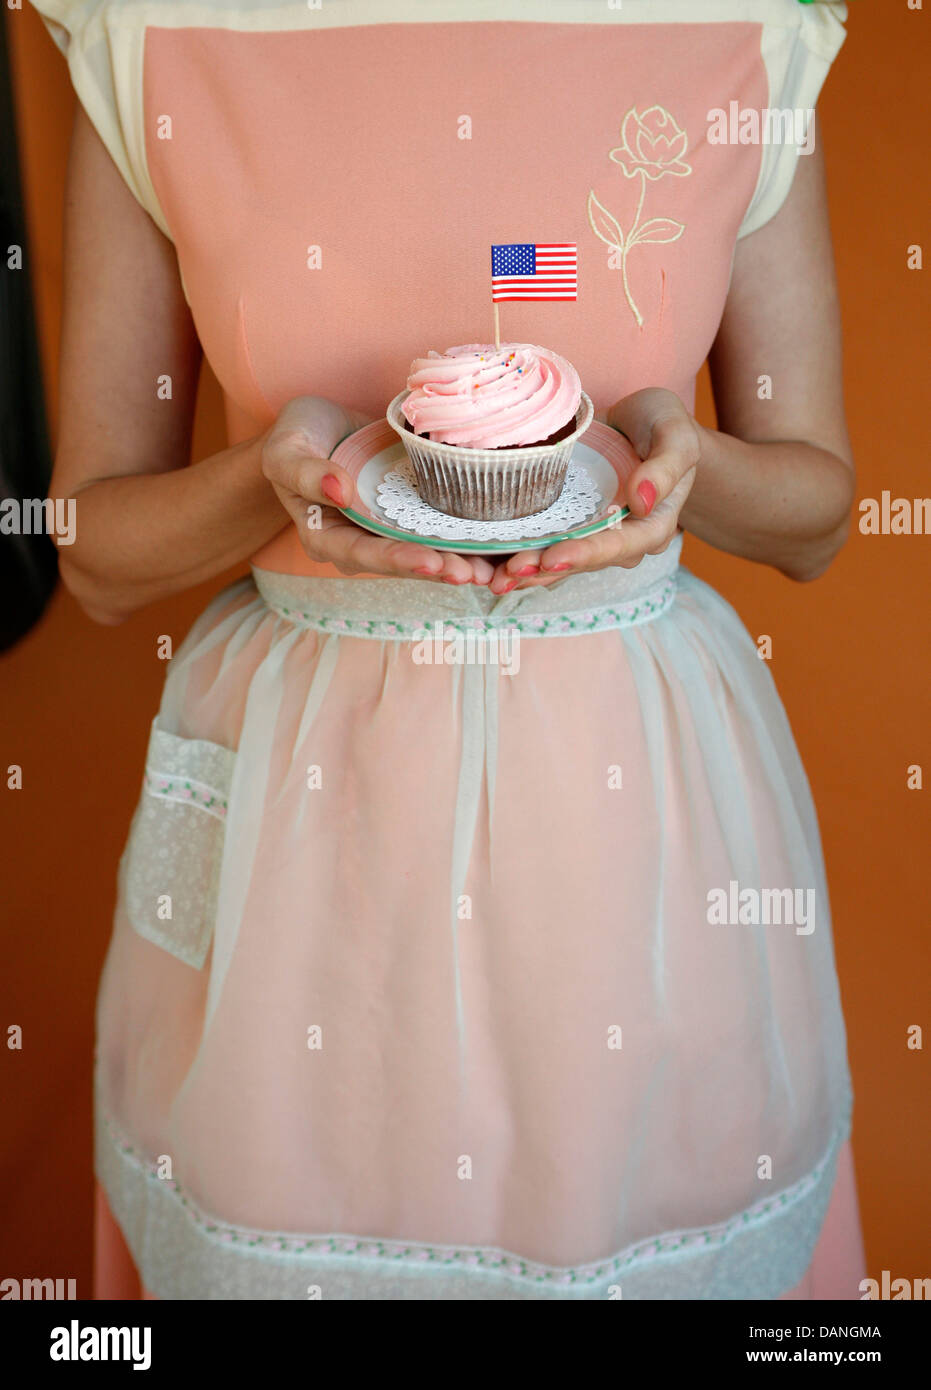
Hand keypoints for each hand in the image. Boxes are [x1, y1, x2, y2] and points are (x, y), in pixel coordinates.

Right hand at [262, 396, 494, 584]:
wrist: (317, 427)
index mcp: (327, 538)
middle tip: (475, 574)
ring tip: (495, 571)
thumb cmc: (295, 436)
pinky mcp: (410, 515)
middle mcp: (362, 543)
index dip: (400, 561)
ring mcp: (388, 532)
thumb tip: (339, 491)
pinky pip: (439, 531)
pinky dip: (467, 539)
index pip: (365, 554)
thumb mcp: (285, 448)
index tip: (432, 562)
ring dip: (461, 563)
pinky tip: (498, 545)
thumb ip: (305, 472)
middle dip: (440, 569)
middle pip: (403, 564)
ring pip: (427, 553)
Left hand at [488, 388, 698, 593]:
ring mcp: (589, 535)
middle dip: (543, 570)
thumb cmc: (663, 425)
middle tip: (510, 573)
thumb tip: (641, 501)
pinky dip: (511, 553)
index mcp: (650, 527)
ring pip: (555, 562)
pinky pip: (540, 544)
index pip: (618, 547)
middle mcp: (619, 541)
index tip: (554, 558)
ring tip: (489, 577)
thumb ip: (665, 466)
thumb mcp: (676, 434)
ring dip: (523, 570)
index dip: (585, 554)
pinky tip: (483, 561)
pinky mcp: (566, 524)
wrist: (644, 423)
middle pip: (579, 562)